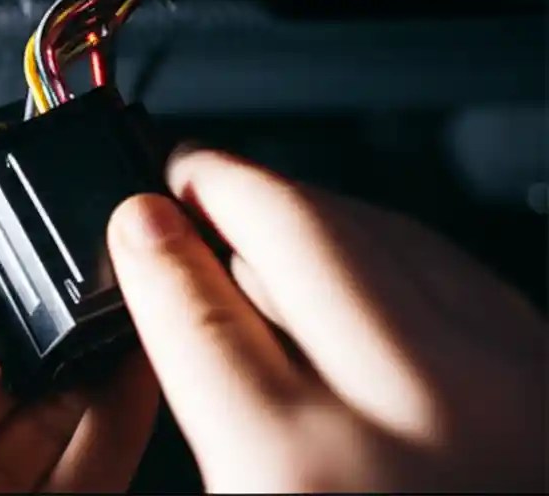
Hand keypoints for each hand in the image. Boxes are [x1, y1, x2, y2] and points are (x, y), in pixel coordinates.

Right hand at [107, 146, 546, 492]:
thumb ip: (210, 411)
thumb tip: (175, 301)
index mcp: (304, 479)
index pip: (195, 309)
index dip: (148, 245)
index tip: (133, 218)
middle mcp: (415, 417)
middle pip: (293, 230)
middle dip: (223, 182)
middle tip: (185, 175)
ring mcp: (508, 386)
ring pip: (377, 229)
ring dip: (303, 202)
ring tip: (257, 205)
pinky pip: (448, 263)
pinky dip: (382, 241)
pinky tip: (352, 252)